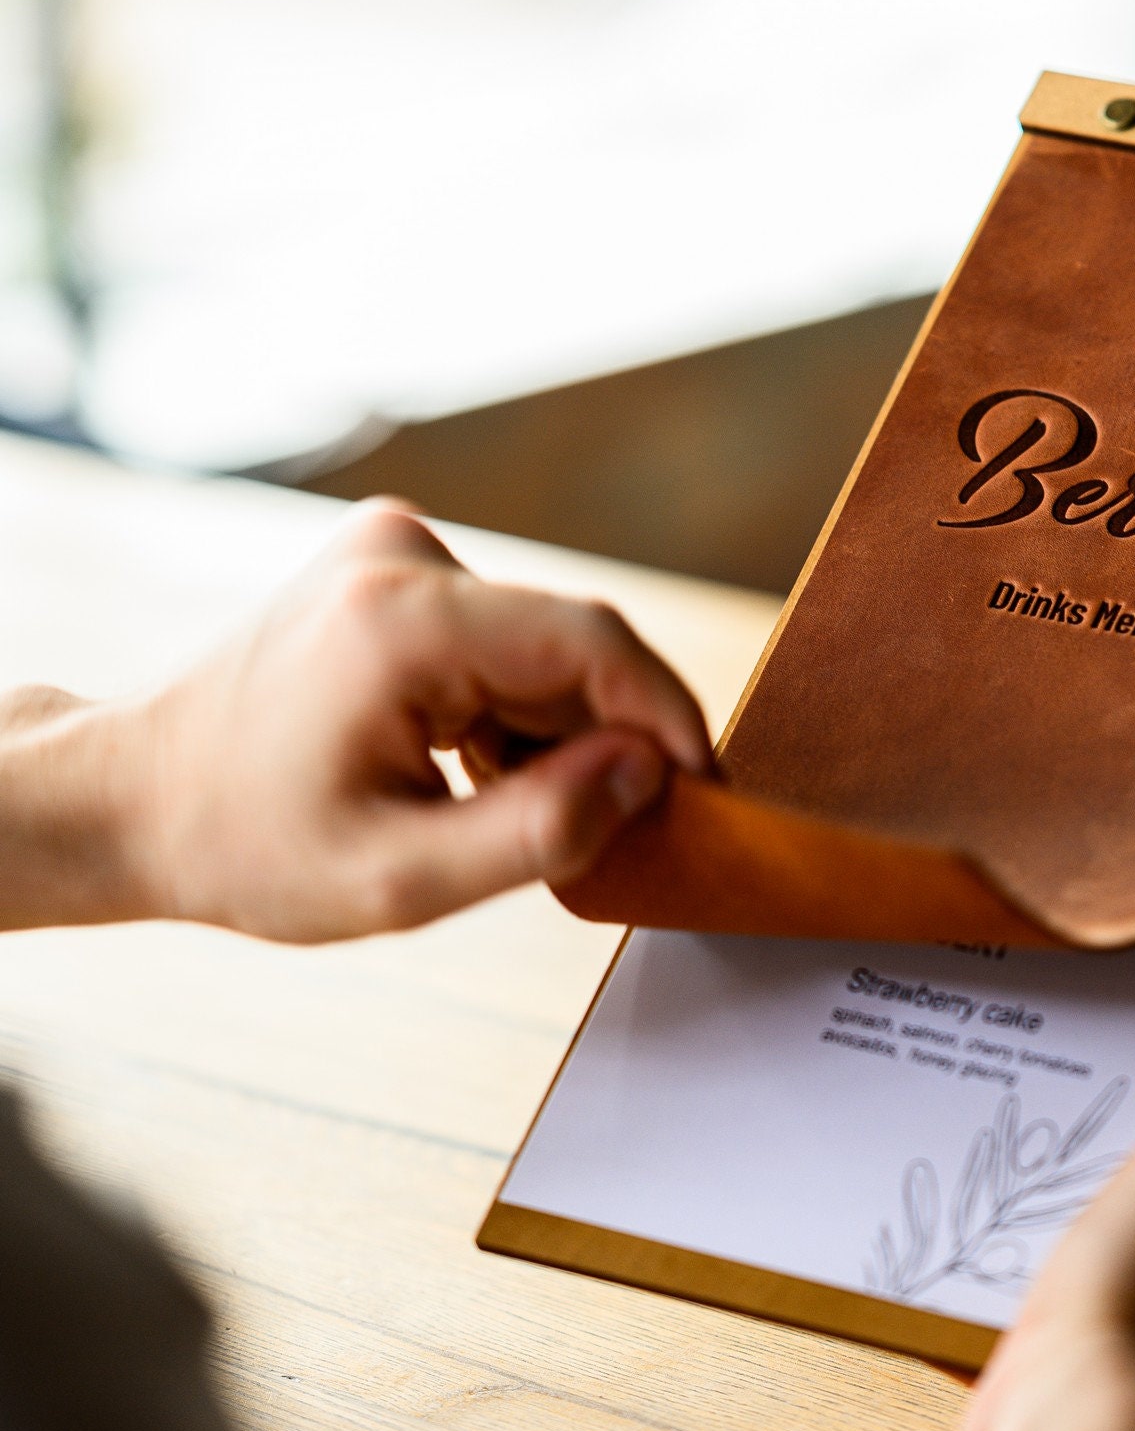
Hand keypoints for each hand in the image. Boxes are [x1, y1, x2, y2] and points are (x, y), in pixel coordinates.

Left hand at [0, 502, 710, 940]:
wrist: (135, 796)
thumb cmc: (247, 844)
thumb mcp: (398, 881)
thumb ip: (539, 833)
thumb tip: (649, 775)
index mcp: (401, 621)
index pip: (592, 641)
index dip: (667, 716)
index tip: (704, 792)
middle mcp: (403, 556)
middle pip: (571, 643)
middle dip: (609, 736)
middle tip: (612, 829)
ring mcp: (396, 549)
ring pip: (543, 641)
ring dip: (557, 725)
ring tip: (504, 805)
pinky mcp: (395, 564)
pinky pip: (505, 633)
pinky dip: (517, 704)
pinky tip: (475, 765)